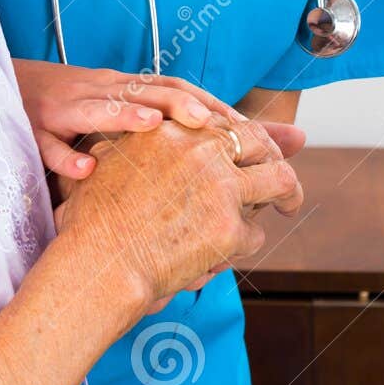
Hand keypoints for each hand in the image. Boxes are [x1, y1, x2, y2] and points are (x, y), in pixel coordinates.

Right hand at [12, 58, 249, 179]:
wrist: (0, 89)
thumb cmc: (71, 108)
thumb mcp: (113, 108)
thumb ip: (157, 122)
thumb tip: (217, 141)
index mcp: (120, 88)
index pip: (170, 87)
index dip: (206, 102)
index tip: (242, 125)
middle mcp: (96, 91)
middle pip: (141, 90)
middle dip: (177, 102)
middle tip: (209, 121)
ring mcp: (64, 109)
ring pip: (95, 109)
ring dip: (125, 115)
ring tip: (154, 127)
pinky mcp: (32, 132)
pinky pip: (48, 145)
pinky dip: (65, 158)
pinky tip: (86, 170)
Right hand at [54, 116, 303, 320]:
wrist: (96, 262)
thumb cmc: (95, 216)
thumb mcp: (114, 158)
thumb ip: (144, 139)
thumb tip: (164, 122)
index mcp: (175, 128)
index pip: (228, 123)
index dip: (245, 140)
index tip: (250, 155)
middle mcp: (202, 150)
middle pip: (261, 143)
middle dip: (276, 158)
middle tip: (281, 180)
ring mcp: (220, 187)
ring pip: (280, 180)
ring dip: (287, 194)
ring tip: (288, 206)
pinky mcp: (229, 227)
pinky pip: (256, 233)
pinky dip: (245, 243)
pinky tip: (225, 250)